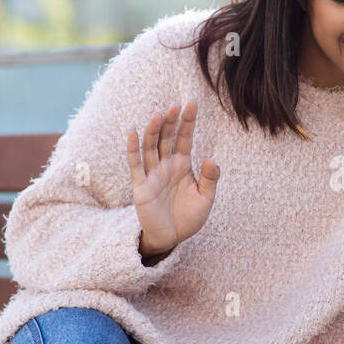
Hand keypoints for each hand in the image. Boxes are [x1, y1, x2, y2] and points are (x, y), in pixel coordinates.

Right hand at [126, 100, 219, 255]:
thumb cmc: (188, 217)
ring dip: (154, 131)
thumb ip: (209, 179)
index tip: (192, 104)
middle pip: (167, 138)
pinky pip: (136, 165)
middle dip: (171, 122)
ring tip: (158, 115)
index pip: (184, 138)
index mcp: (182, 165)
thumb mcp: (205, 198)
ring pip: (151, 147)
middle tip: (176, 105)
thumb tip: (210, 158)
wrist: (171, 239)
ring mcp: (152, 174)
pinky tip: (133, 133)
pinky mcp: (141, 187)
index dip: (188, 122)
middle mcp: (166, 166)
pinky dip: (133, 149)